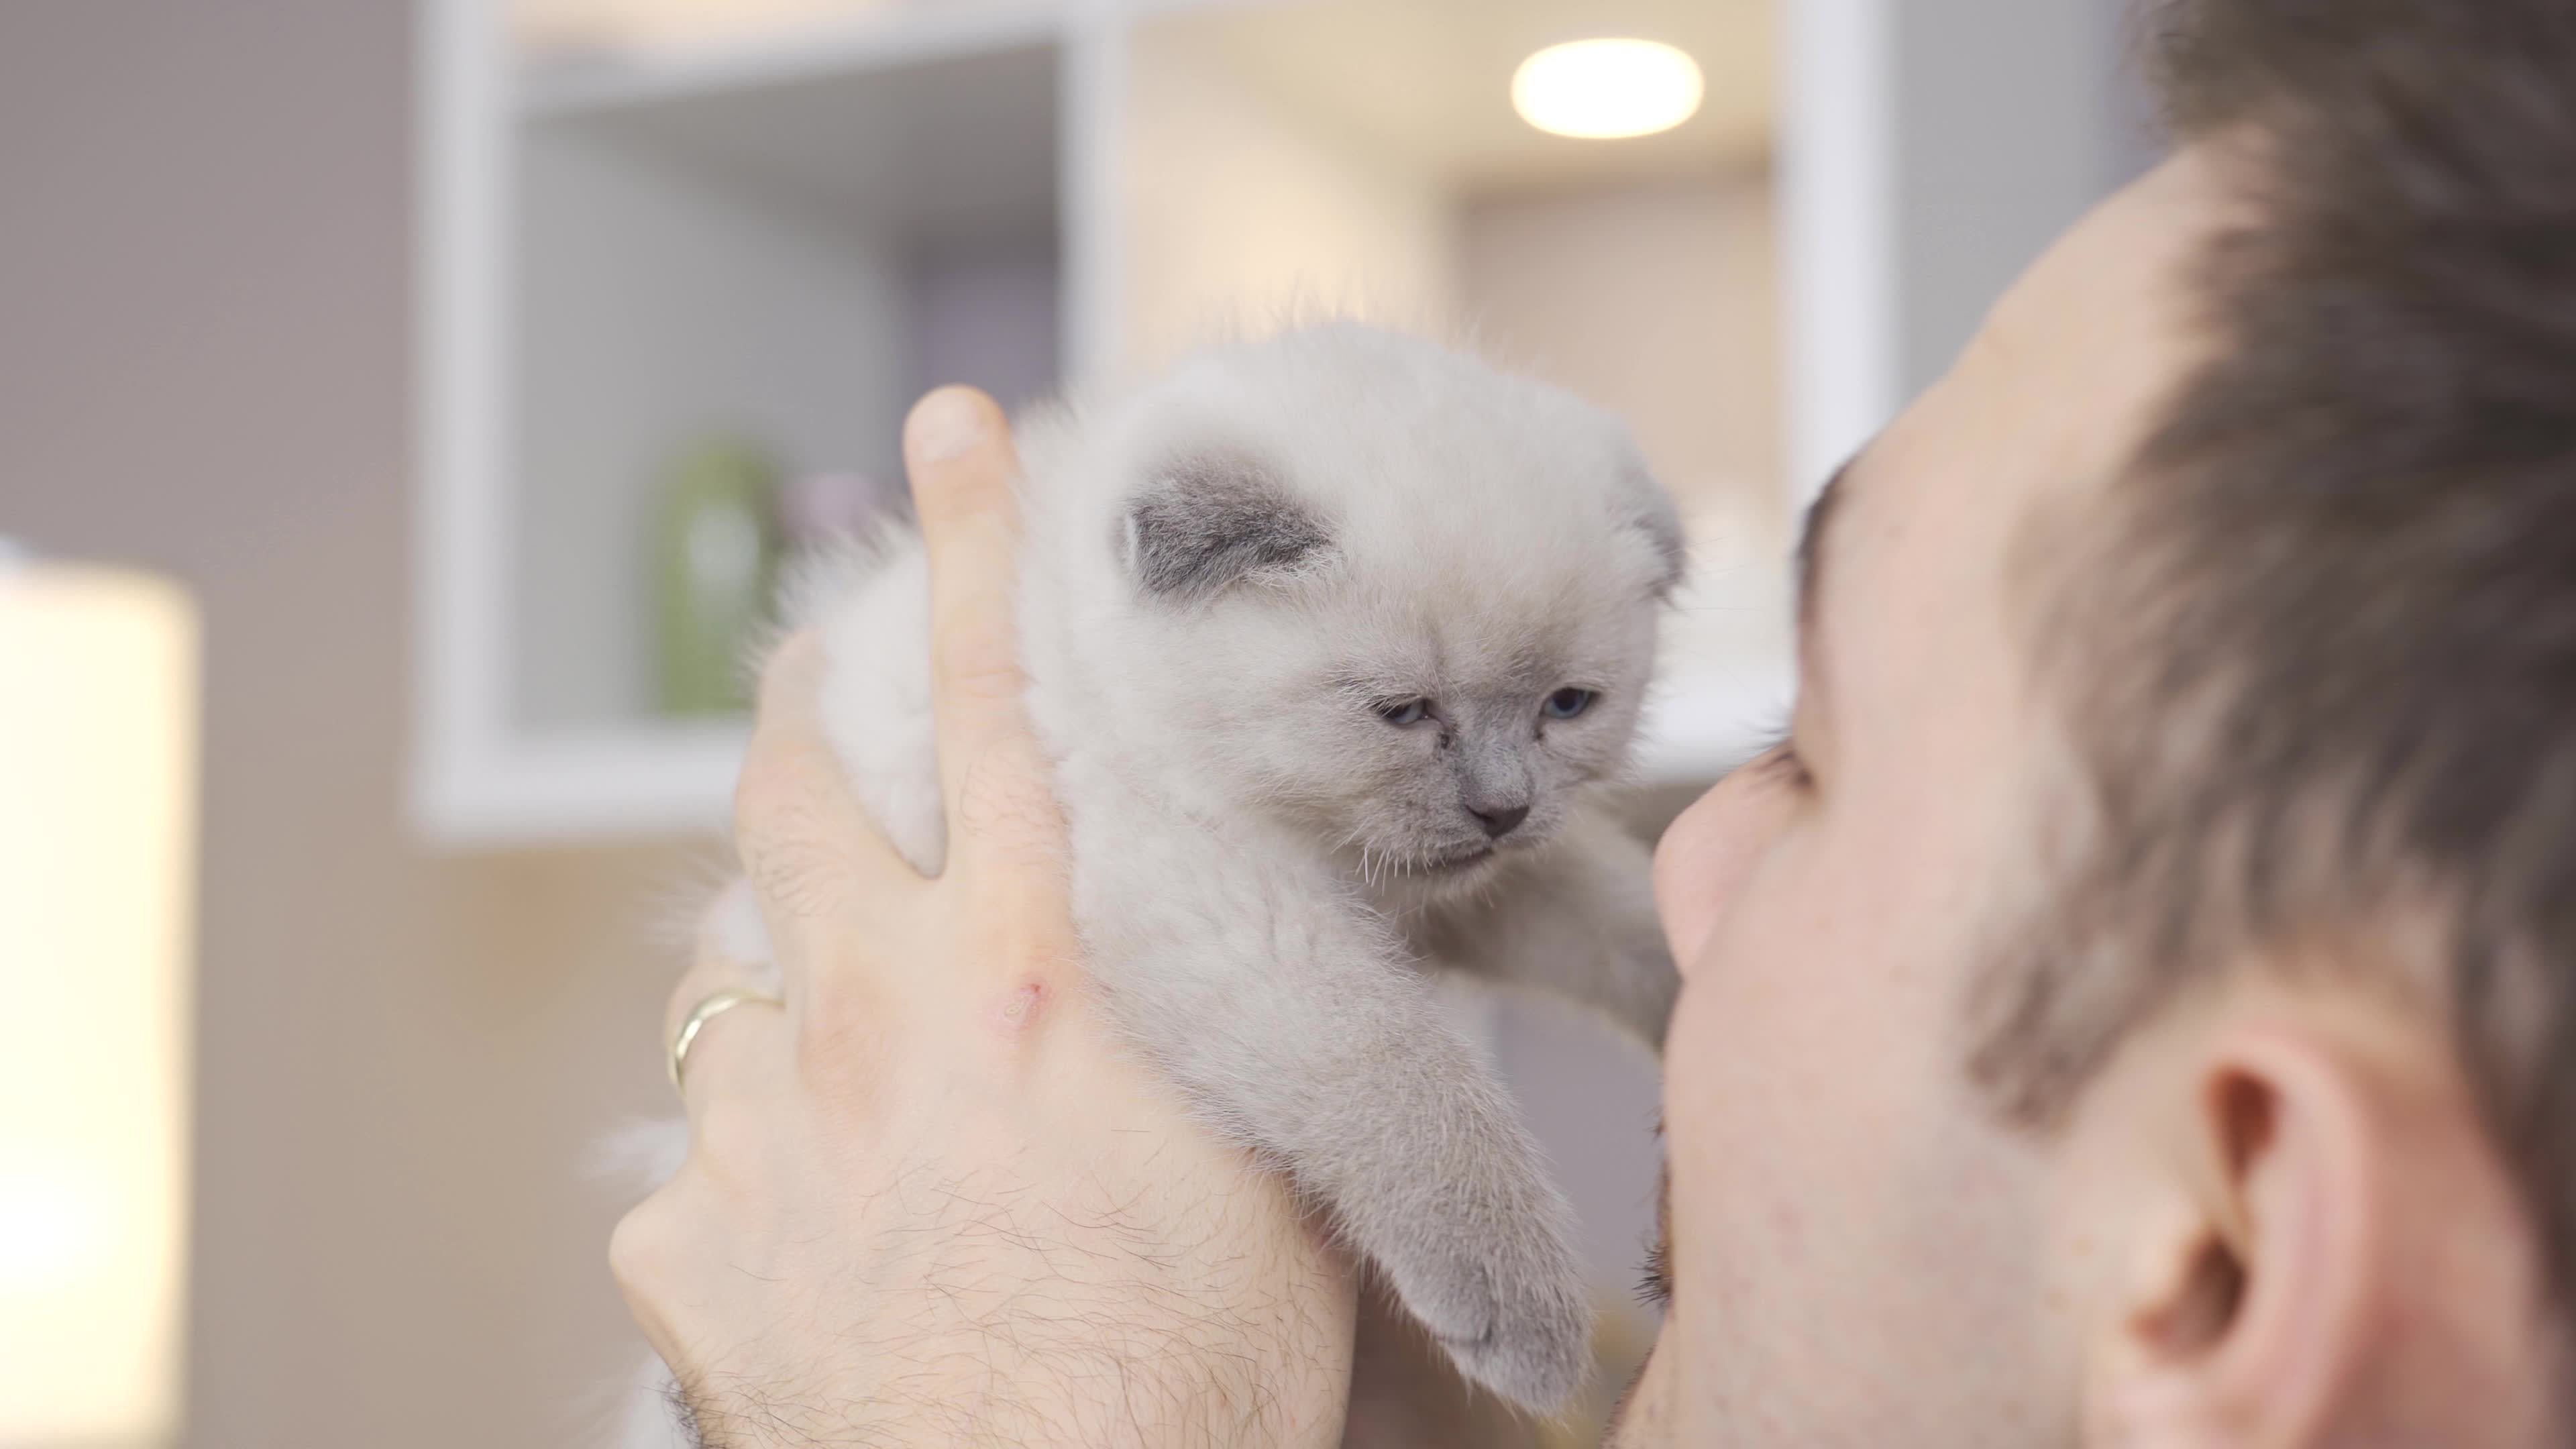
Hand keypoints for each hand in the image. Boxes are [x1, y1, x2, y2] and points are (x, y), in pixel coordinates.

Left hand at [610, 388, 1355, 1446]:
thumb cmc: (1192, 1387)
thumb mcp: (1277, 1183)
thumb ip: (1244, 1049)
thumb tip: (1274, 982)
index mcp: (1027, 979)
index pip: (993, 708)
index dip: (974, 550)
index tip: (951, 430)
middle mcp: (869, 1023)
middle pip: (791, 806)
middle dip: (794, 711)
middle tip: (800, 666)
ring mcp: (757, 1135)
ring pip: (733, 991)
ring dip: (785, 985)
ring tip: (839, 1038)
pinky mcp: (684, 1253)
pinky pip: (699, 1173)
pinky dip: (753, 1178)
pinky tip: (813, 1239)